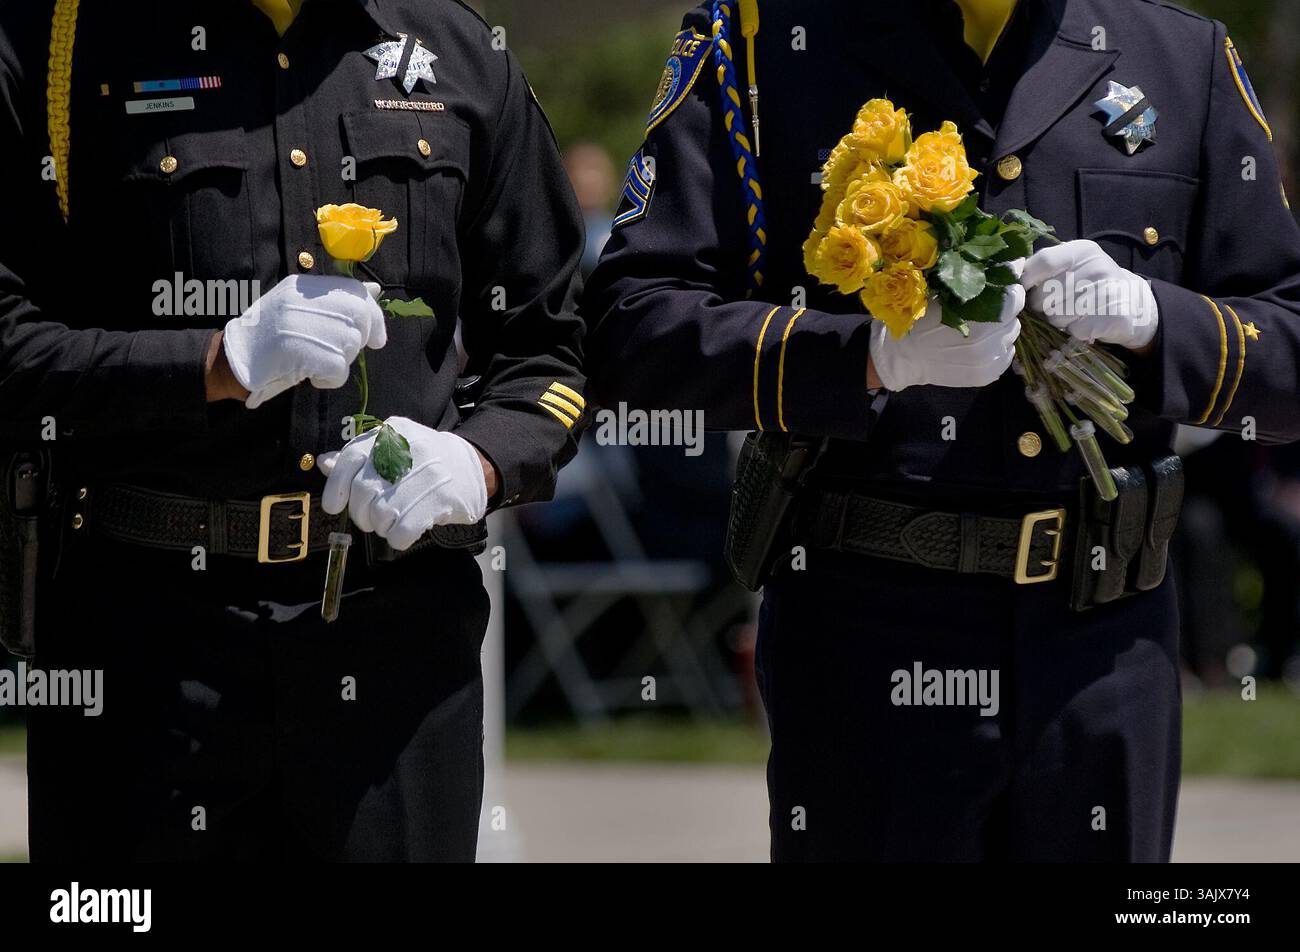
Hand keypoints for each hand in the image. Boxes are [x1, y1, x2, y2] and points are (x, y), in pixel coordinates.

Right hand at [221, 275, 386, 408]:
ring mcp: (308, 325)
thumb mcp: (298, 309)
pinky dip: (330, 379)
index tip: (376, 338)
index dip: (372, 314)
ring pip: (352, 345)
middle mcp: (307, 301)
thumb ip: (334, 300)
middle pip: (360, 316)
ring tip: (312, 361)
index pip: (354, 290)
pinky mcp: (309, 352)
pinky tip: (310, 376)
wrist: (234, 359)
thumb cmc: (267, 338)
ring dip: (339, 360)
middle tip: (337, 354)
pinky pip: (340, 369)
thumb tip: (375, 291)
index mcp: (304, 288)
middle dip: (360, 339)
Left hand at [318, 417, 489, 550]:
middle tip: (371, 519)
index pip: (351, 458)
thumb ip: (357, 458)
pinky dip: (399, 538)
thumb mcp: (391, 449)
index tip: (333, 506)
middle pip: (364, 492)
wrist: (473, 466)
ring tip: (392, 522)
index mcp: (391, 434)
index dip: (336, 486)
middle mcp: (408, 449)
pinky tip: (405, 532)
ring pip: (382, 514)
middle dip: (362, 514)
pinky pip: (404, 529)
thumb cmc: (424, 461)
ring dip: (382, 527)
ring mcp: (427, 474)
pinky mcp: (442, 498)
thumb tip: (324, 463)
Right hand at [869, 280, 1024, 391]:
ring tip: (980, 328)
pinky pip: (1005, 356)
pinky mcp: (986, 375)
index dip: (1007, 288)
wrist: (902, 356)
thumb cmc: (919, 318)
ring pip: (1010, 336)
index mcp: (979, 315)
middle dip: (1002, 309)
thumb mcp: (943, 291)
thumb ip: (976, 278)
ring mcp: (988, 360)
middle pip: (1014, 317)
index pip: (1014, 297)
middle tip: (983, 308)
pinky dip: (997, 348)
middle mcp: (988, 340)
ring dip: (1000, 329)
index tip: (996, 286)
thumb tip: (1009, 262)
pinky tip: (979, 345)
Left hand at [1022, 240, 1158, 351]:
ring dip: (1058, 321)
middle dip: (1041, 307)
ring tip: (1073, 314)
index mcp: (1082, 250)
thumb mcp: (1072, 265)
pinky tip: (1086, 323)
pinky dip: (1075, 331)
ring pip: (1057, 316)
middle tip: (1055, 306)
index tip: (1020, 292)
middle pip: (1044, 295)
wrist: (1132, 302)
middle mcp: (1096, 267)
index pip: (1043, 262)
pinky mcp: (1113, 316)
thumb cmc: (1089, 284)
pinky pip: (1075, 330)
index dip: (1025, 280)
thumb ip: (1044, 267)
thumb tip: (1010, 280)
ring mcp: (1107, 291)